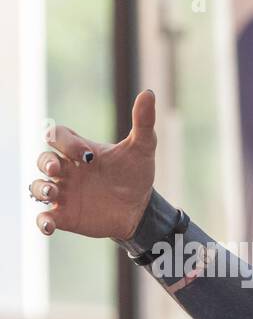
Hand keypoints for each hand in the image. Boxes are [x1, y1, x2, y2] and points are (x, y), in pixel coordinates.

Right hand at [30, 89, 156, 240]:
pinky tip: (48, 225)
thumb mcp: (143, 149)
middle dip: (45, 161)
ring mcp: (64, 193)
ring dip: (39, 188)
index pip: (58, 137)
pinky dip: (41, 221)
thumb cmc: (136, 175)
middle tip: (59, 169)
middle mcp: (66, 170)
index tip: (88, 156)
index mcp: (79, 150)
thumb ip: (143, 122)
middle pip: (42, 159)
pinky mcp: (65, 216)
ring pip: (37, 187)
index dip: (65, 142)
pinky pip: (44, 217)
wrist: (141, 209)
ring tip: (52, 191)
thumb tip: (149, 93)